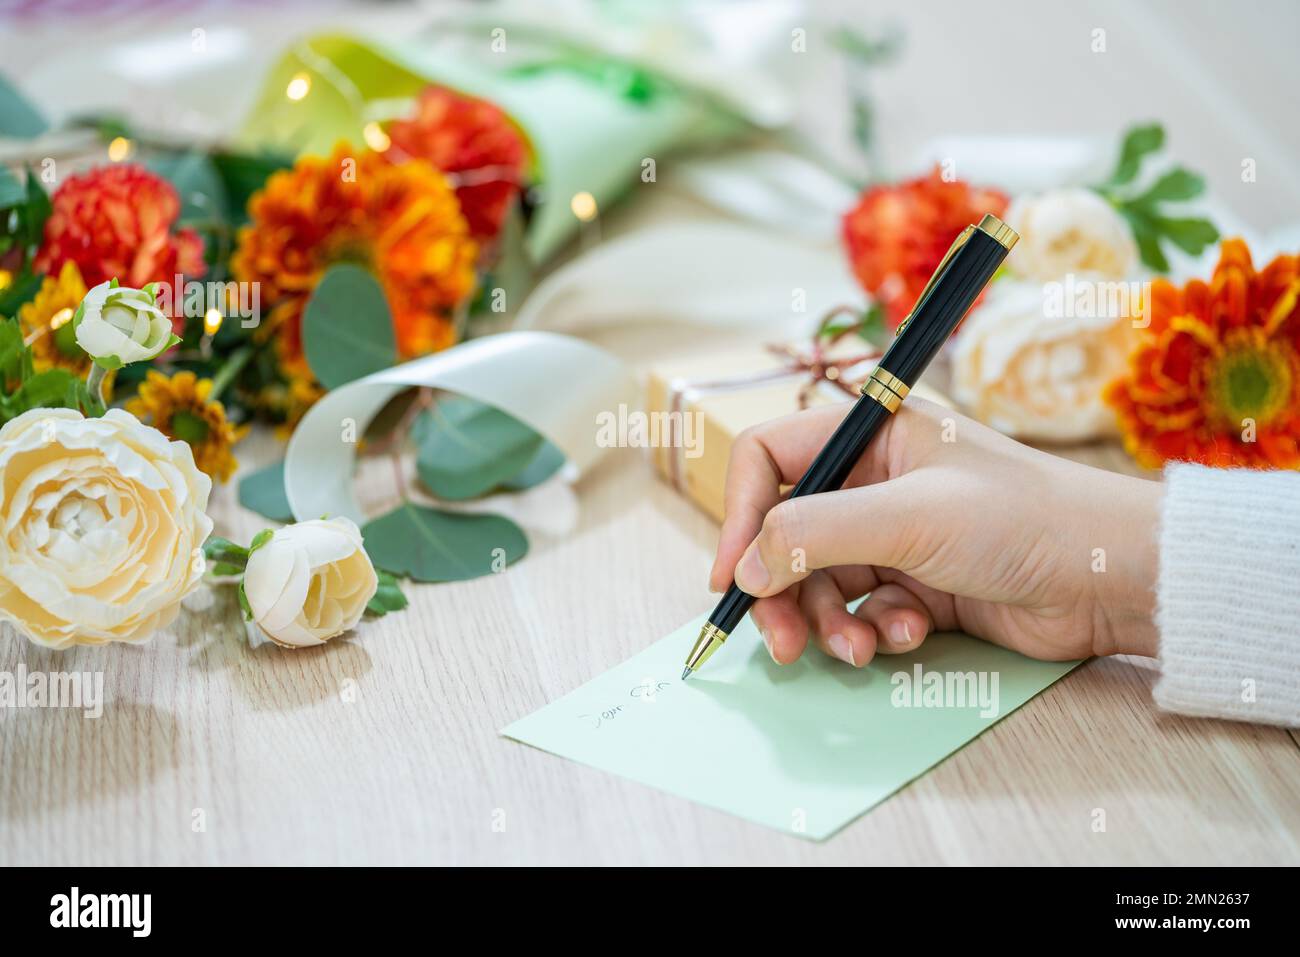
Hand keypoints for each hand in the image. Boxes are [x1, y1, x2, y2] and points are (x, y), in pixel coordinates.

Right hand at [708, 398, 1160, 667]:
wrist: (1113, 579)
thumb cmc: (1022, 520)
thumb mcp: (909, 518)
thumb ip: (814, 534)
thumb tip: (743, 568)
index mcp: (870, 436)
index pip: (770, 460)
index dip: (740, 513)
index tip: (730, 574)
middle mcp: (874, 481)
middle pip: (785, 533)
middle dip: (781, 590)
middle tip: (782, 641)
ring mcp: (894, 536)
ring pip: (820, 582)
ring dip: (831, 622)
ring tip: (862, 650)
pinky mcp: (916, 586)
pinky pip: (862, 612)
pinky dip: (875, 632)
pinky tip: (910, 637)